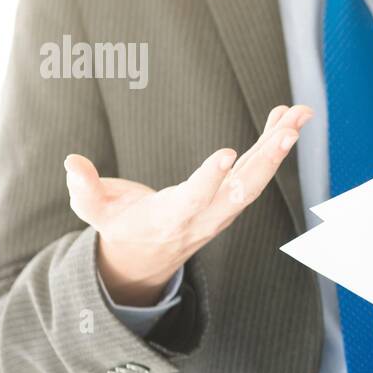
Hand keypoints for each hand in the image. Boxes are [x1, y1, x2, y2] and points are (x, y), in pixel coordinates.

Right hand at [65, 104, 312, 305]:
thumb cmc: (120, 227)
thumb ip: (85, 190)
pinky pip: (258, 170)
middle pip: (243, 190)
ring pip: (258, 178)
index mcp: (172, 217)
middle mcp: (206, 215)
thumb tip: (71, 163)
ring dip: (280, 146)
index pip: (195, 199)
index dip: (210, 179)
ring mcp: (223, 208)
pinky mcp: (232, 197)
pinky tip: (286, 118)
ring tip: (300, 115)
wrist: (147, 256)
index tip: (228, 155)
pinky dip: (272, 144)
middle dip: (268, 160)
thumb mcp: (95, 213)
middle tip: (290, 131)